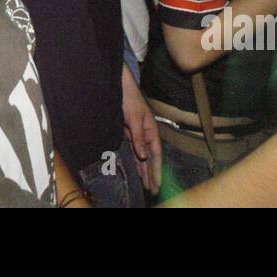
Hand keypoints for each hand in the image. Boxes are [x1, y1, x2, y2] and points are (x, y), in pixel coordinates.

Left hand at [121, 65, 162, 195]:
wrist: (120, 85)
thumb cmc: (129, 98)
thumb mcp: (134, 118)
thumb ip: (138, 138)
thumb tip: (143, 156)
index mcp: (151, 130)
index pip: (156, 155)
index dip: (156, 171)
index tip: (157, 185)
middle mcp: (146, 134)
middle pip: (150, 158)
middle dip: (152, 174)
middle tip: (153, 191)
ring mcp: (138, 133)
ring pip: (143, 156)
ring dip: (144, 170)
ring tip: (146, 185)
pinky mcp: (130, 132)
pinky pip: (135, 150)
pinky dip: (137, 161)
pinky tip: (138, 169)